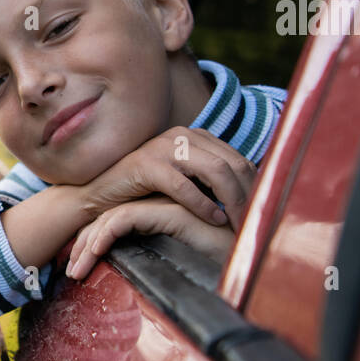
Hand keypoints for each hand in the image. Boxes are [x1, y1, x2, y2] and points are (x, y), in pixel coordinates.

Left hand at [65, 195, 234, 280]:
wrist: (251, 264)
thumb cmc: (221, 272)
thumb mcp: (180, 271)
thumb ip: (159, 267)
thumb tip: (129, 289)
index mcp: (163, 220)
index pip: (117, 226)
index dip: (95, 244)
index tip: (79, 271)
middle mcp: (162, 208)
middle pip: (110, 220)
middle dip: (85, 244)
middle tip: (71, 272)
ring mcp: (167, 206)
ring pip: (112, 219)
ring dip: (88, 244)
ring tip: (75, 272)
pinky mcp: (169, 211)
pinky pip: (125, 219)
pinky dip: (105, 235)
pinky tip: (94, 254)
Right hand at [77, 126, 257, 230]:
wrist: (97, 192)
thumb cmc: (141, 192)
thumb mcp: (181, 180)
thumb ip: (208, 181)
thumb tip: (247, 197)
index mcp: (195, 136)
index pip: (238, 158)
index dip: (255, 185)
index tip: (263, 213)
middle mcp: (183, 135)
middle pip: (233, 163)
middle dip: (249, 195)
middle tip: (257, 224)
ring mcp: (164, 147)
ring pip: (215, 172)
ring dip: (232, 201)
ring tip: (238, 224)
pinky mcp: (148, 165)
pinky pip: (184, 185)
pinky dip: (203, 204)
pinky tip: (213, 219)